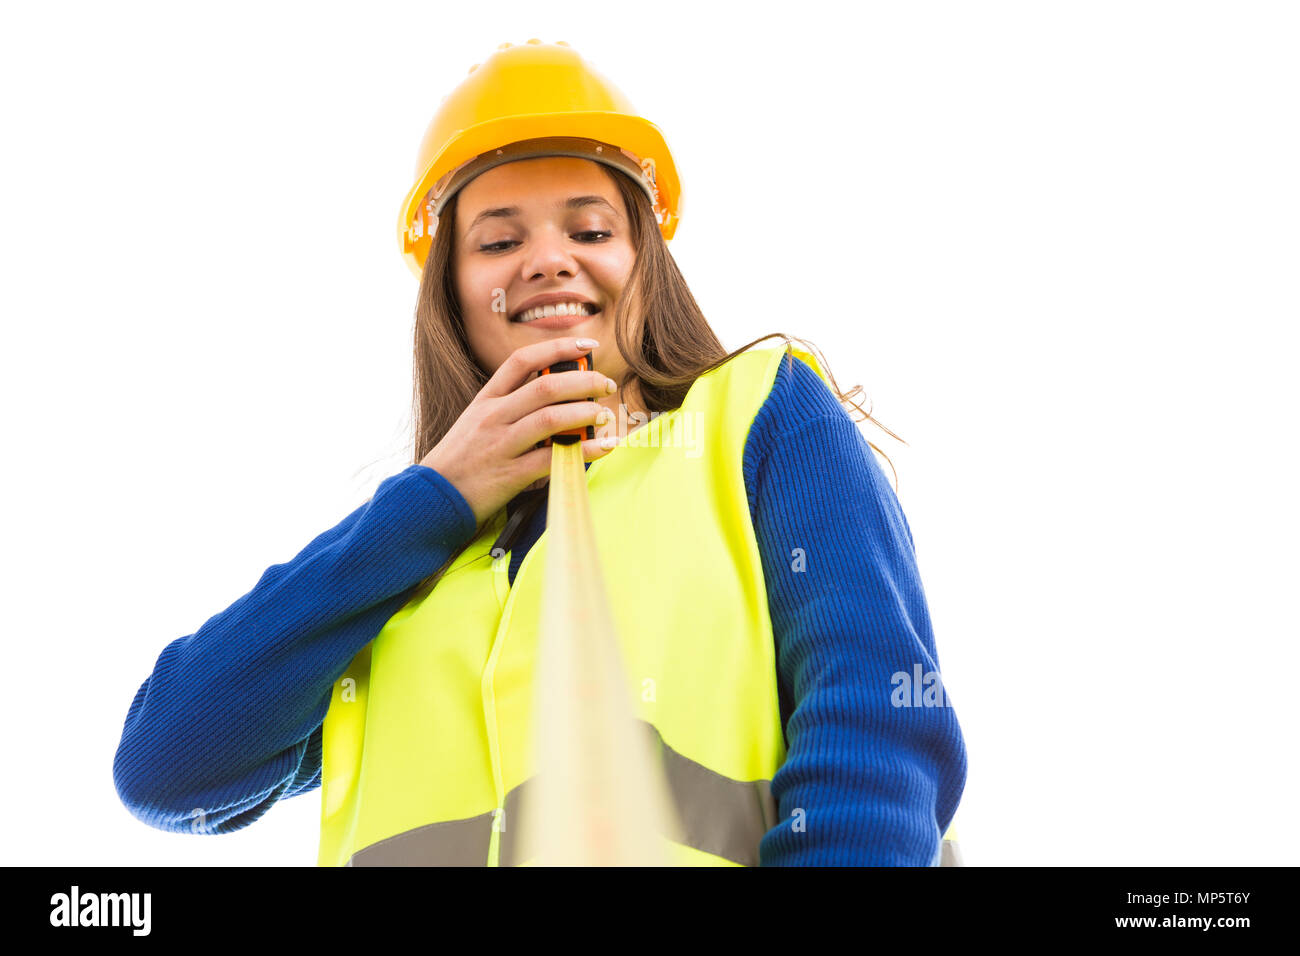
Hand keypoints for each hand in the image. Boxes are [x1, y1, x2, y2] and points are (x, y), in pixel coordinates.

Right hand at [419, 337, 616, 526]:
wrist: (432, 498)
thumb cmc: (460, 461)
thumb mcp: (476, 423)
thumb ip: (510, 408)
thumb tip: (556, 398)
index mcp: (486, 399)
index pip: (522, 360)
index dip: (558, 348)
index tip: (586, 346)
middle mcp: (493, 416)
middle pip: (545, 386)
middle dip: (583, 381)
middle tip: (605, 385)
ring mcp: (501, 444)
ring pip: (550, 418)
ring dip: (585, 413)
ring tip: (604, 415)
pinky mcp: (509, 474)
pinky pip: (553, 458)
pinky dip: (584, 451)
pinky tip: (603, 448)